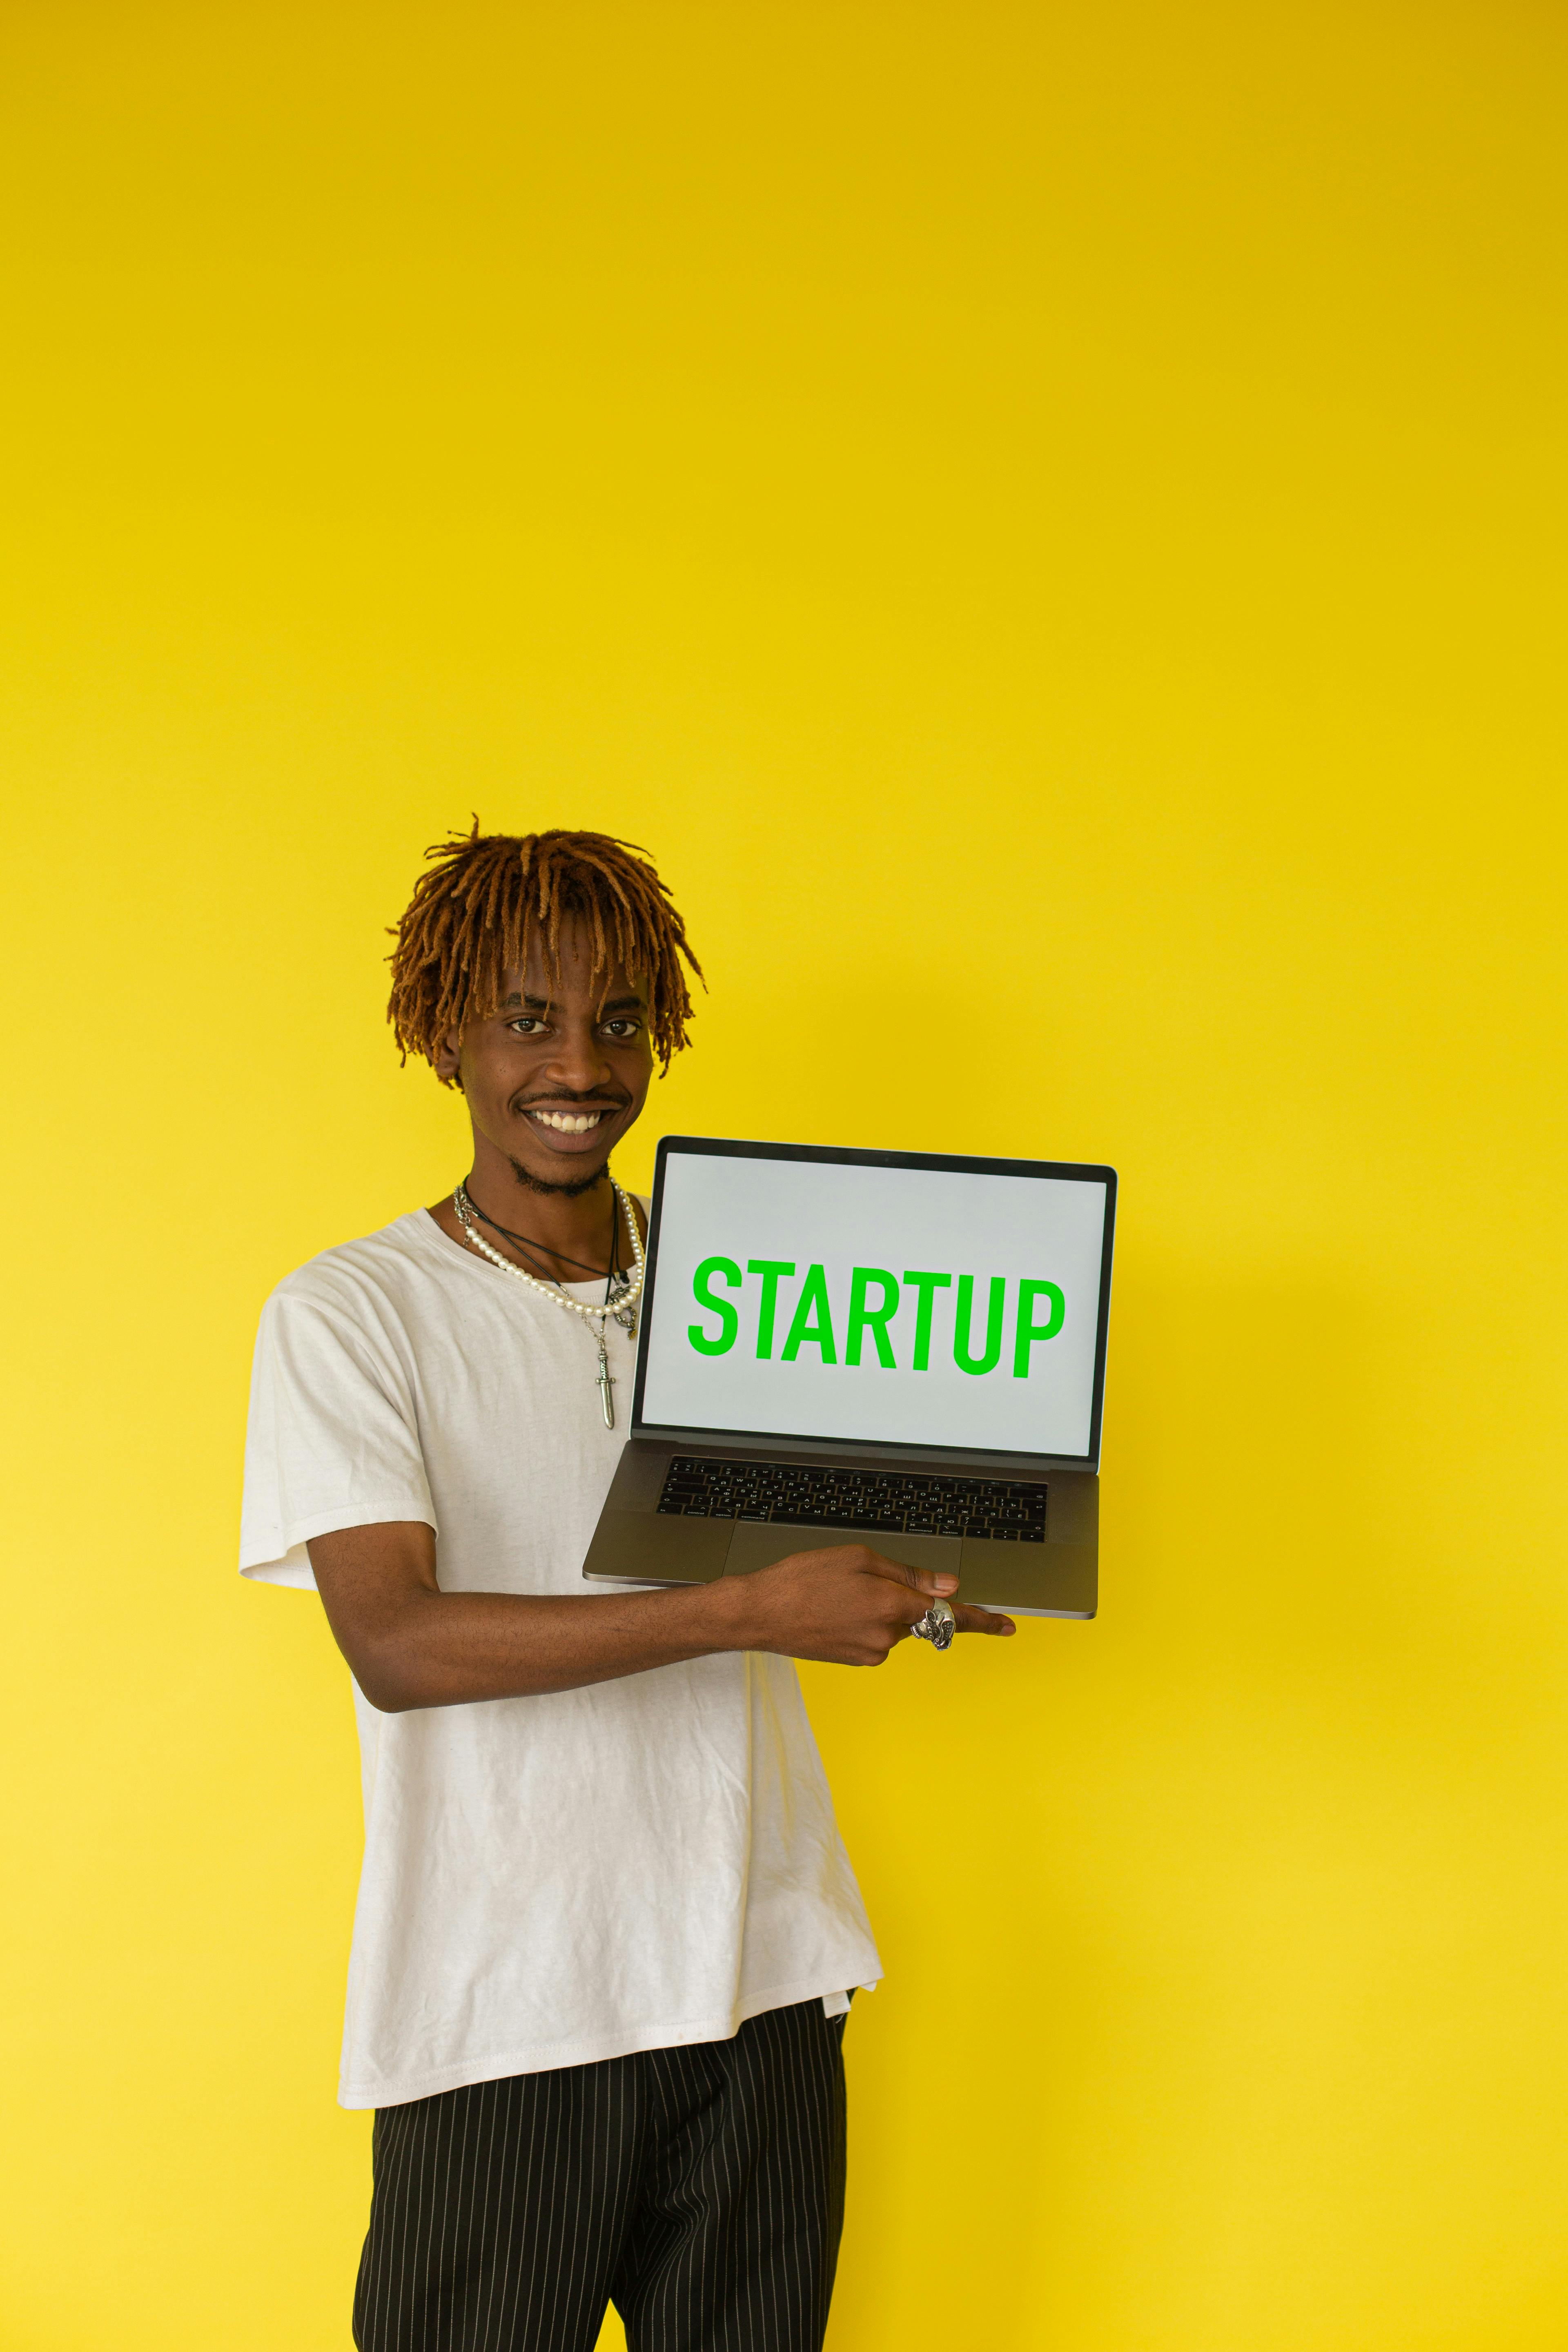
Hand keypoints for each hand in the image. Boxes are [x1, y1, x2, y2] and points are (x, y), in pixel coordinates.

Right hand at [723, 1541, 1016, 1665]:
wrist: (760, 1613)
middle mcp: (887, 1636)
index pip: (950, 1614)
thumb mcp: (858, 1559)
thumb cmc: (802, 1580)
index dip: (982, 1620)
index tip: (1007, 1627)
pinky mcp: (856, 1661)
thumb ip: (909, 1574)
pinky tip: (832, 1610)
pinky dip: (862, 1620)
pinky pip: (874, 1636)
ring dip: (876, 1608)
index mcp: (892, 1605)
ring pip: (893, 1625)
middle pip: (915, 1614)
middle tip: (854, 1582)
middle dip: (898, 1595)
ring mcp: (871, 1653)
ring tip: (835, 1594)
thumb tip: (947, 1584)